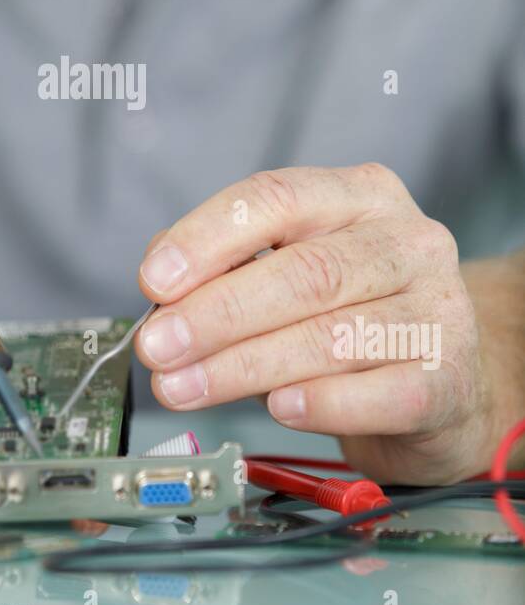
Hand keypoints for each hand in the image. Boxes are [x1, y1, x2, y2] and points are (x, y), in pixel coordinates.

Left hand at [135, 163, 495, 484]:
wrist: (442, 381)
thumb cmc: (354, 316)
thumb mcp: (291, 269)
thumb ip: (228, 267)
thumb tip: (161, 283)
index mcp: (361, 196)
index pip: (278, 198)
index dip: (208, 238)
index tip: (154, 279)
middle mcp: (408, 241)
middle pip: (304, 272)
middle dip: (216, 313)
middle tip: (158, 346)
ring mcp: (438, 310)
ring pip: (332, 336)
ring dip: (243, 366)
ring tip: (185, 387)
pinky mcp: (450, 380)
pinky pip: (379, 393)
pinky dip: (322, 403)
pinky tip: (279, 408)